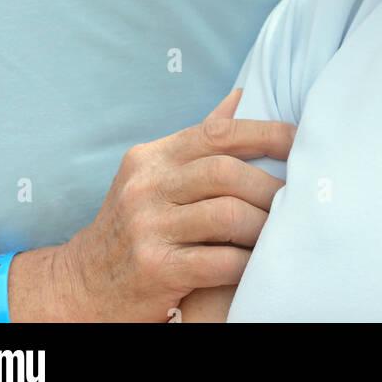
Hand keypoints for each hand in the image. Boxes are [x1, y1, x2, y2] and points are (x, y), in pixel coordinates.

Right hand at [54, 89, 294, 321]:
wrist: (82, 284)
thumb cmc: (133, 225)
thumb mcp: (154, 175)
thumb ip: (198, 140)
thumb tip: (240, 96)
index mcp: (152, 157)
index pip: (216, 133)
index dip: (264, 132)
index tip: (299, 139)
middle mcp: (146, 186)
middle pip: (225, 172)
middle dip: (269, 185)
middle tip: (297, 197)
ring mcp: (148, 227)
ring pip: (226, 215)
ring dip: (263, 225)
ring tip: (281, 230)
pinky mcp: (155, 269)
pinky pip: (218, 261)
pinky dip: (247, 262)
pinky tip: (258, 263)